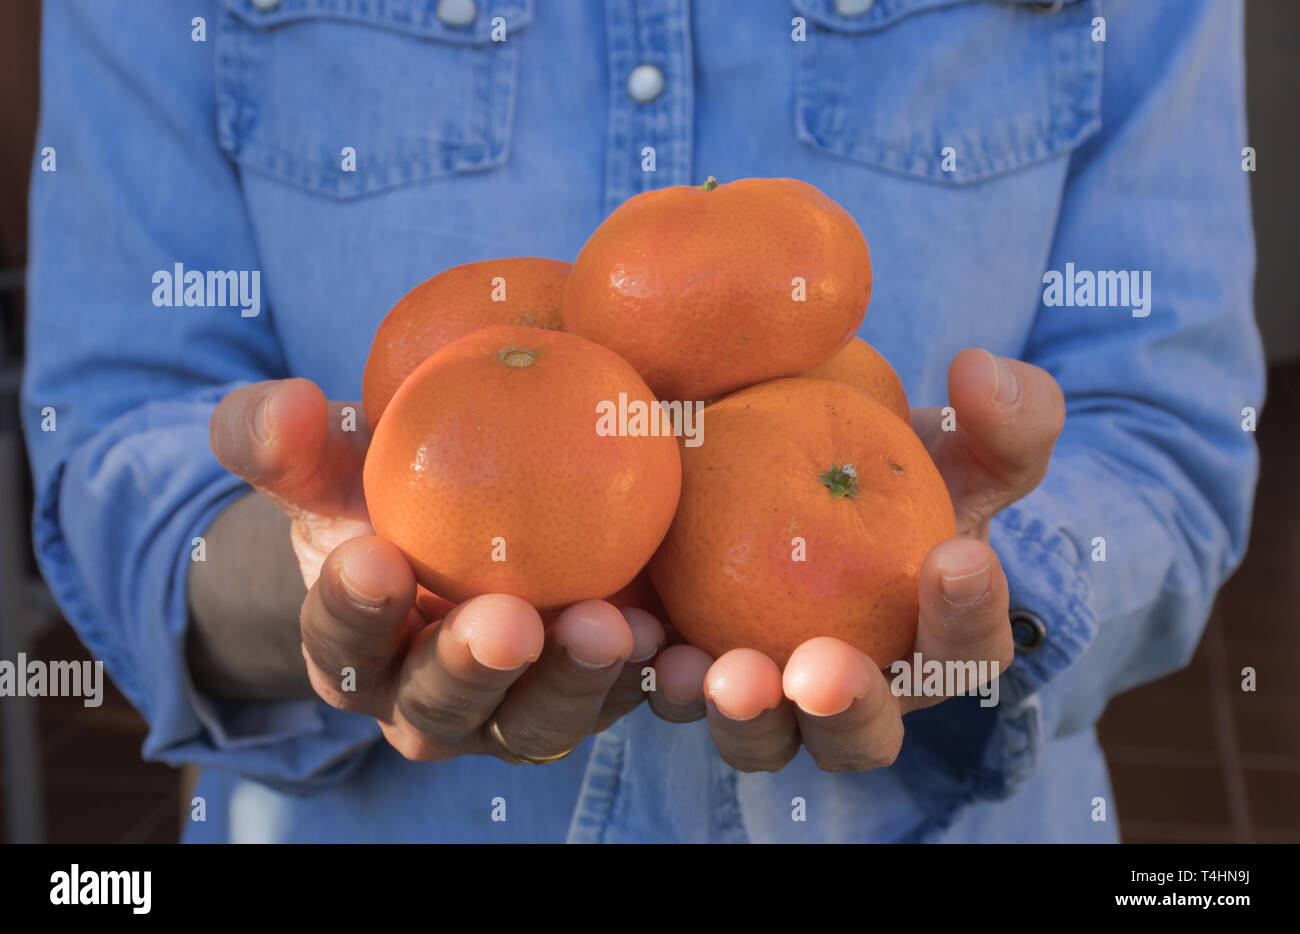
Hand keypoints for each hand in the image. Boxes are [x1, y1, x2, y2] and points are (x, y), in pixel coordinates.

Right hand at [208, 378, 666, 761]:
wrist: (457, 531)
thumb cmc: (379, 492)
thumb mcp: (325, 462)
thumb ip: (282, 438)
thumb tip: (286, 406)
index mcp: (353, 655)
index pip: (340, 642)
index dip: (353, 612)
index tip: (373, 557)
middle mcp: (428, 703)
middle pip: (444, 703)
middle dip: (472, 667)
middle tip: (508, 620)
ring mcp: (512, 712)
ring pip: (539, 720)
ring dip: (575, 682)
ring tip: (610, 628)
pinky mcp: (589, 696)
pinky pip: (624, 702)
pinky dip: (654, 684)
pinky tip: (680, 650)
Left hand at [647, 349, 1064, 771]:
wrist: (773, 460)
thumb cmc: (888, 460)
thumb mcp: (958, 437)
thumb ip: (1003, 413)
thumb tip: (981, 372)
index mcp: (932, 647)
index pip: (967, 651)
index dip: (968, 616)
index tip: (954, 554)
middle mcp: (849, 696)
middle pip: (858, 737)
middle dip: (842, 712)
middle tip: (816, 669)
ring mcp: (764, 695)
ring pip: (758, 738)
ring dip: (738, 714)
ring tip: (711, 671)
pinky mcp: (685, 670)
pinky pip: (665, 692)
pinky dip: (647, 673)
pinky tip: (633, 632)